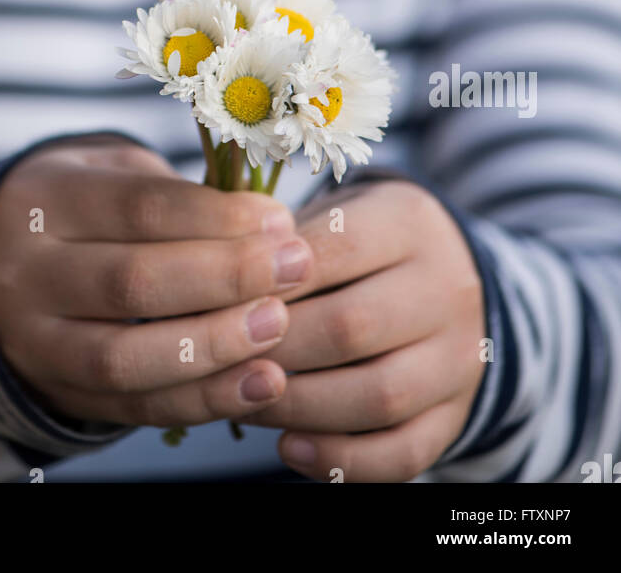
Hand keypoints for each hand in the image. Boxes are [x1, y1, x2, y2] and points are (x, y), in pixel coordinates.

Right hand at [0, 134, 315, 430]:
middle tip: (296, 267)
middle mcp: (27, 273)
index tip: (280, 220)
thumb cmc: (88, 204)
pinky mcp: (58, 394)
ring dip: (215, 347)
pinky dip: (203, 401)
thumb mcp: (112, 172)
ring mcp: (34, 342)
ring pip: (125, 358)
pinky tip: (260, 384)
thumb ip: (179, 195)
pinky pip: (133, 408)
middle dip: (226, 277)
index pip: (139, 209)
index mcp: (44, 200)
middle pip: (132, 282)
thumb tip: (271, 226)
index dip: (216, 217)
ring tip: (279, 325)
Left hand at [242, 177, 485, 481]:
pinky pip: (404, 454)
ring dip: (298, 407)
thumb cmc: (360, 243)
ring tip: (243, 401)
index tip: (219, 294)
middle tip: (220, 355)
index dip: (272, 276)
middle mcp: (446, 288)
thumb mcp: (335, 214)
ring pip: (379, 396)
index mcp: (409, 223)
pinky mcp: (455, 414)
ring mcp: (458, 357)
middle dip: (275, 347)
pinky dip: (341, 460)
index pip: (337, 247)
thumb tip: (214, 281)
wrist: (445, 275)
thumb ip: (283, 241)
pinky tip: (287, 448)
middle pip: (353, 326)